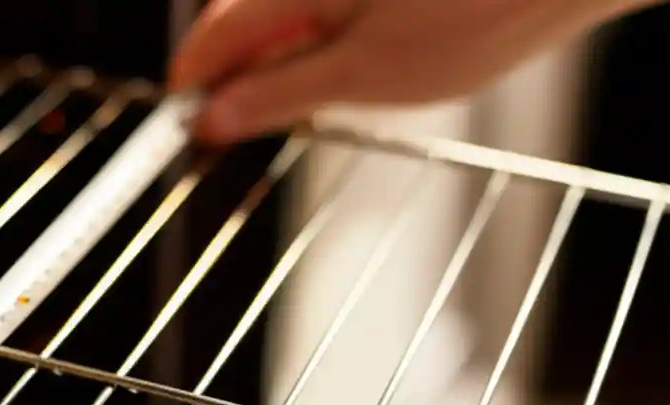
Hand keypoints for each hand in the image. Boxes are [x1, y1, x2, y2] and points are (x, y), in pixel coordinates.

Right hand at [169, 0, 656, 142]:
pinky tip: (349, 55)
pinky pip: (320, 2)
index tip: (194, 127)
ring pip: (280, 10)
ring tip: (310, 93)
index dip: (195, 89)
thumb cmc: (476, 11)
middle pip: (239, 18)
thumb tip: (219, 117)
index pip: (211, 39)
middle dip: (238, 71)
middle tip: (246, 121)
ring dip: (279, 53)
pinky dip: (318, 30)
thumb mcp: (366, 75)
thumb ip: (282, 95)